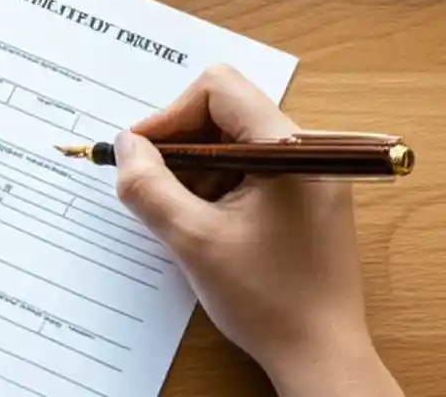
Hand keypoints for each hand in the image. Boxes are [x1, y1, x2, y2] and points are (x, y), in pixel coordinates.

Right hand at [114, 66, 402, 396]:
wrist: (321, 354)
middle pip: (225, 111)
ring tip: (180, 213)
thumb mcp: (192, 240)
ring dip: (195, 168)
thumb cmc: (267, 300)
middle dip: (179, 144)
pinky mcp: (305, 195)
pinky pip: (249, 166)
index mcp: (289, 149)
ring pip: (233, 140)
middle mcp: (306, 149)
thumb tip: (125, 147)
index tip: (140, 155)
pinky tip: (203, 222)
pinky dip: (216, 184)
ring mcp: (309, 172)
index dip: (169, 115)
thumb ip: (149, 186)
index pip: (218, 90)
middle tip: (151, 185)